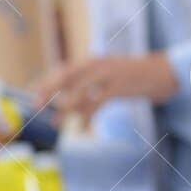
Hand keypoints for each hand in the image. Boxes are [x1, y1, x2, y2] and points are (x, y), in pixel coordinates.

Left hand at [32, 53, 179, 126]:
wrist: (159, 74)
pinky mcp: (119, 87)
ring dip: (66, 109)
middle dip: (49, 91)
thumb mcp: (105, 81)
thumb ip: (87, 91)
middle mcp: (96, 65)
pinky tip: (83, 128)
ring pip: (80, 91)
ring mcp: (107, 74)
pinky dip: (88, 117)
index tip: (32, 95)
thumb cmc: (128, 79)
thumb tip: (68, 110)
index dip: (45, 82)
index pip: (61, 70)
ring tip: (56, 123)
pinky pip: (98, 103)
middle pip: (66, 77)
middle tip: (37, 105)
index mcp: (90, 62)